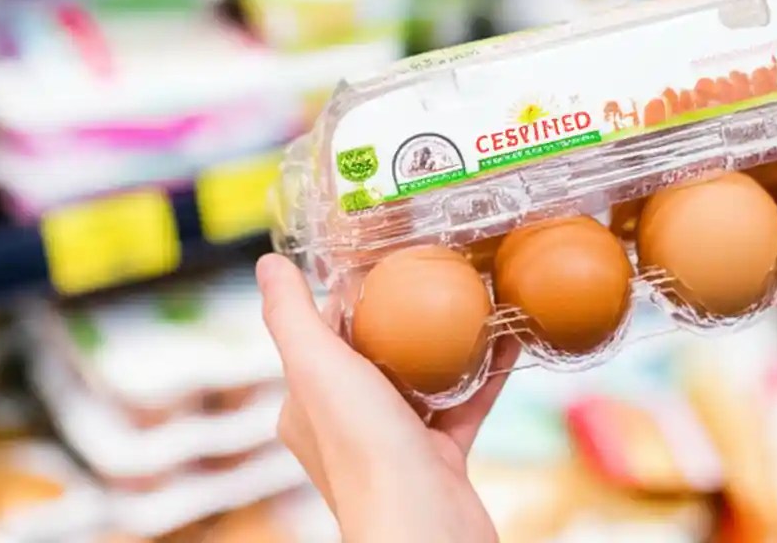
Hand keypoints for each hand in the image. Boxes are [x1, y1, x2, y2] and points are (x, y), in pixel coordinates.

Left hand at [258, 253, 517, 542]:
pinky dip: (486, 375)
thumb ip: (290, 315)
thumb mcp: (317, 366)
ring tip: (476, 298)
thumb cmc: (364, 449)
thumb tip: (268, 263)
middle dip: (405, 315)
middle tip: (437, 272)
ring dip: (449, 342)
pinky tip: (508, 341)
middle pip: (377, 355)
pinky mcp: (441, 458)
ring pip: (424, 380)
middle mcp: (348, 426)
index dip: (351, 297)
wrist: (424, 526)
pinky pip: (465, 405)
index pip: (325, 336)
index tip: (384, 259)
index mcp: (308, 405)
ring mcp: (396, 443)